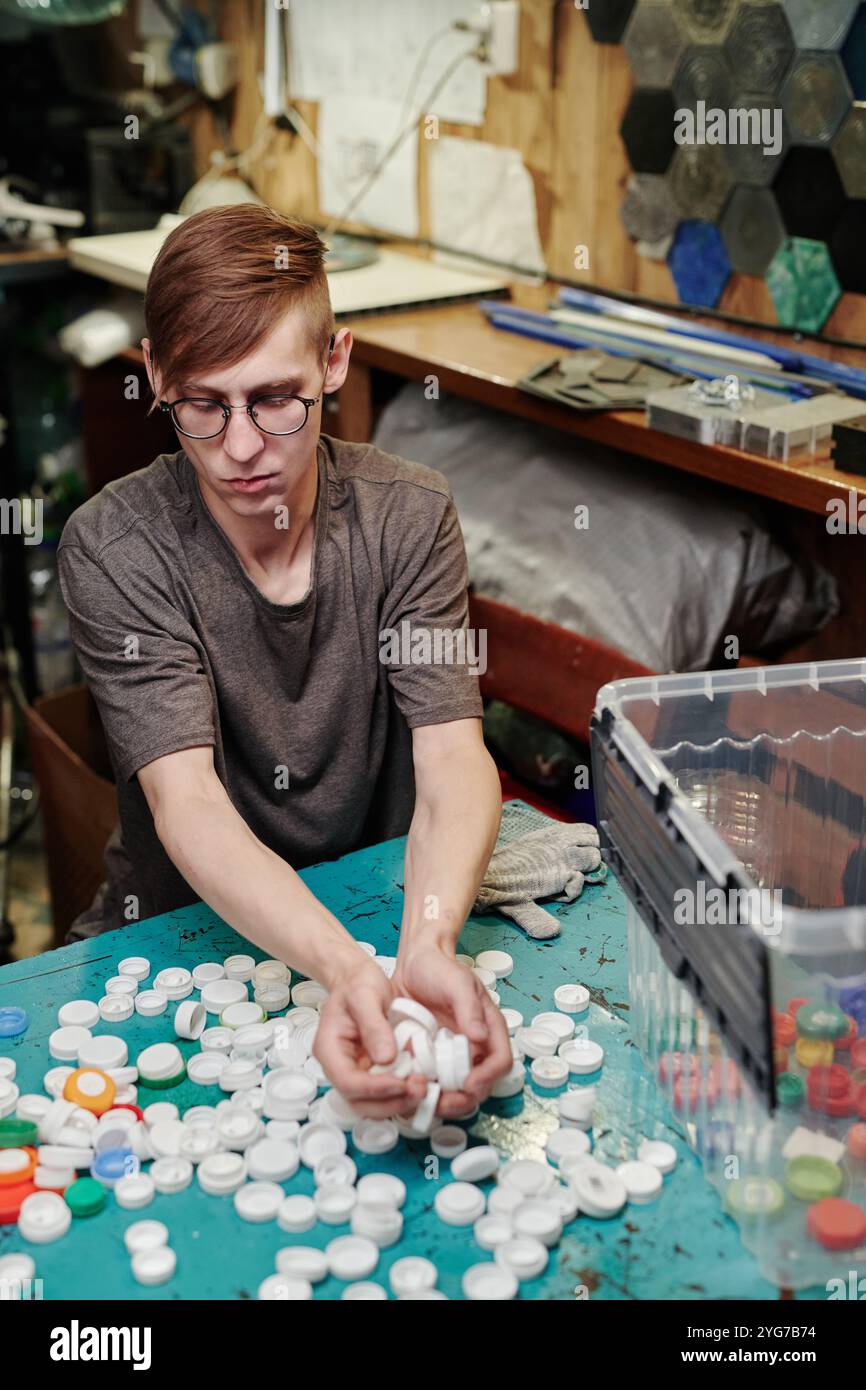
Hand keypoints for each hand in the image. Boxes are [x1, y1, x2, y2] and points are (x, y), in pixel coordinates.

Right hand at [313, 957, 427, 1117]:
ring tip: (426, 1088)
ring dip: (400, 1103)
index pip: (347, 1081)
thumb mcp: (365, 995)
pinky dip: (405, 1095)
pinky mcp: (374, 1073)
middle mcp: (341, 1067)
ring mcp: (357, 1072)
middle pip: (359, 1102)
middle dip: (390, 1102)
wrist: (360, 980)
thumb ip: (373, 1025)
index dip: (374, 1088)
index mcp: (329, 1049)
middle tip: (420, 1089)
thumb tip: (386, 1058)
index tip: (401, 1082)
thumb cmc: (357, 983)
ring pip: (374, 1105)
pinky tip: (425, 1085)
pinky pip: (387, 1094)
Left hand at [393, 942, 511, 1117]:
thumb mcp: (457, 982)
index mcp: (488, 1031)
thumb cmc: (440, 969)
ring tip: (421, 1100)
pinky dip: (420, 1092)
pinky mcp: (428, 1061)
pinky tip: (406, 1090)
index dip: (488, 1077)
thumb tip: (480, 1035)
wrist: (412, 965)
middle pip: (478, 1086)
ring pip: (453, 1092)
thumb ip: (469, 1007)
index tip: (468, 1084)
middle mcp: (472, 1049)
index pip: (500, 1062)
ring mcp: (449, 1057)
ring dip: (441, 1102)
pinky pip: (429, 1084)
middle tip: (442, 1102)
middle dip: (462, 1100)